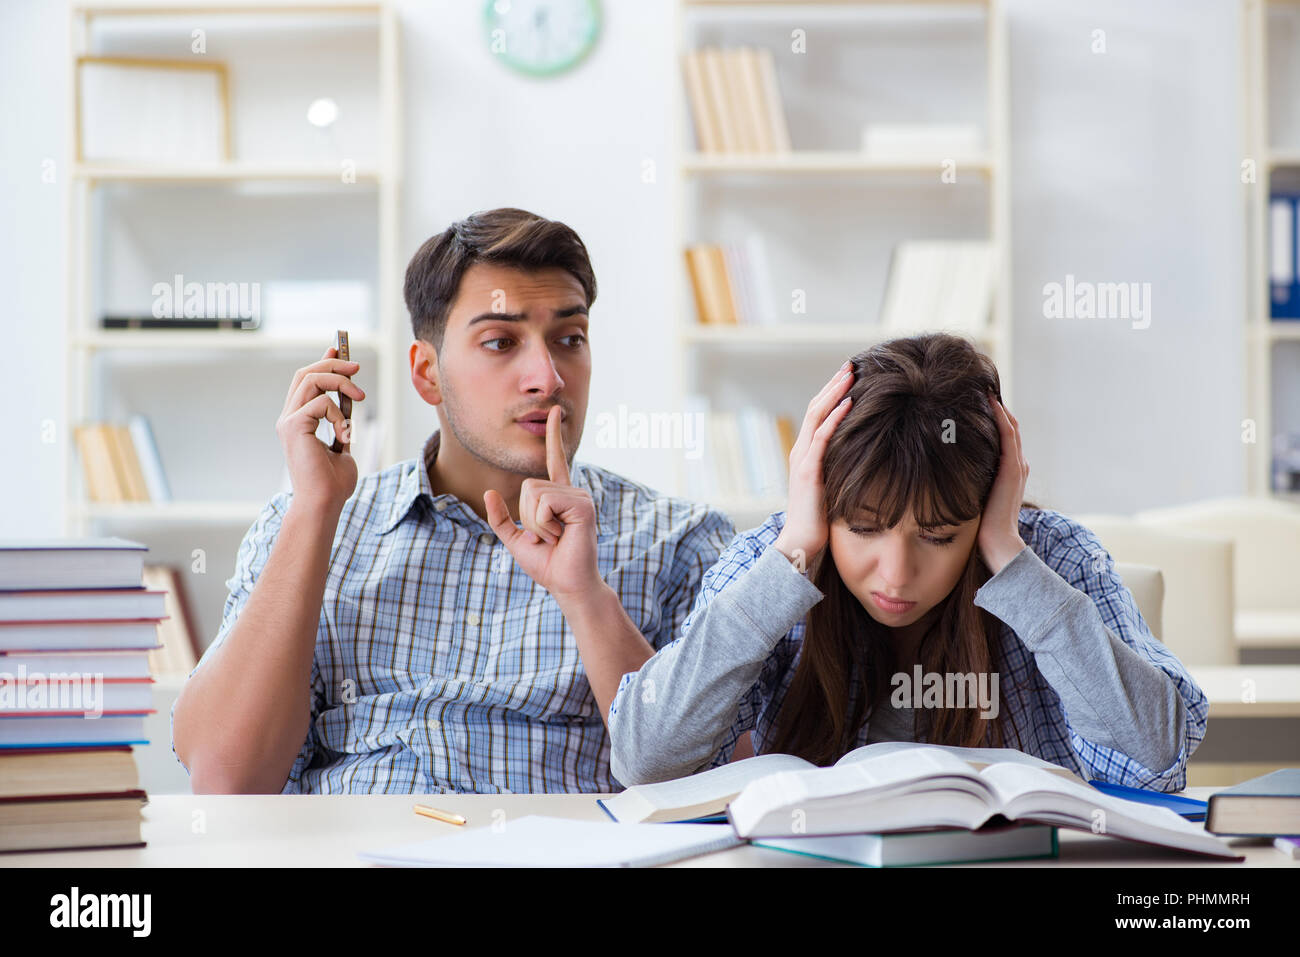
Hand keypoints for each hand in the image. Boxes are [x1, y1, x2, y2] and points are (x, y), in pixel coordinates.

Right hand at [276, 344, 365, 513]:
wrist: (324, 503)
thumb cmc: (333, 484)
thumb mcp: (342, 447)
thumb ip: (342, 426)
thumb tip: (351, 406)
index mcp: (298, 421)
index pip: (306, 381)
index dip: (322, 361)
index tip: (338, 349)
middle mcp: (289, 418)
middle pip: (306, 373)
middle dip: (333, 364)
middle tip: (357, 367)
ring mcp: (289, 421)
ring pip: (311, 380)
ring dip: (341, 383)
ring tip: (360, 397)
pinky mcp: (293, 427)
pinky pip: (320, 403)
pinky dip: (339, 414)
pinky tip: (345, 435)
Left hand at [484, 405, 600, 606]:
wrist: (567, 584)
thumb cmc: (547, 563)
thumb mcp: (515, 539)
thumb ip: (500, 518)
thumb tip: (487, 492)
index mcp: (558, 496)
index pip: (554, 459)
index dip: (552, 436)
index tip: (555, 411)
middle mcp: (571, 491)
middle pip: (528, 486)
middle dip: (527, 516)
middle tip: (547, 536)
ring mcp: (579, 496)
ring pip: (534, 494)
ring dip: (535, 523)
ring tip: (555, 537)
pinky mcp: (582, 506)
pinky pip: (545, 503)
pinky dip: (544, 524)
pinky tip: (561, 536)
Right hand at [773, 360, 854, 567]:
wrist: (801, 542)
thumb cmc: (820, 520)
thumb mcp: (833, 487)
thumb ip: (841, 470)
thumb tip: (865, 459)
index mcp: (806, 453)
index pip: (818, 415)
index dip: (832, 393)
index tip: (850, 376)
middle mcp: (801, 451)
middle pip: (815, 407)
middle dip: (833, 384)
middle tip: (851, 364)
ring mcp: (802, 459)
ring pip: (816, 415)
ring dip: (834, 392)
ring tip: (850, 373)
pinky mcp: (808, 470)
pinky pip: (821, 437)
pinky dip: (834, 417)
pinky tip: (849, 402)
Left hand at [978, 394, 1028, 574]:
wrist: (997, 545)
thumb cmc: (980, 526)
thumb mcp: (972, 496)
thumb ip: (965, 481)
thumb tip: (940, 468)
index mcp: (1008, 471)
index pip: (1002, 436)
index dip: (992, 417)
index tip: (974, 399)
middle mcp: (1016, 465)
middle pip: (1008, 426)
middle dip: (995, 407)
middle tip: (979, 385)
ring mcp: (1016, 467)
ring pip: (1010, 427)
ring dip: (999, 407)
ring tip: (985, 386)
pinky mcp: (1012, 471)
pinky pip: (1008, 437)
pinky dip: (1002, 418)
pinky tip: (992, 403)